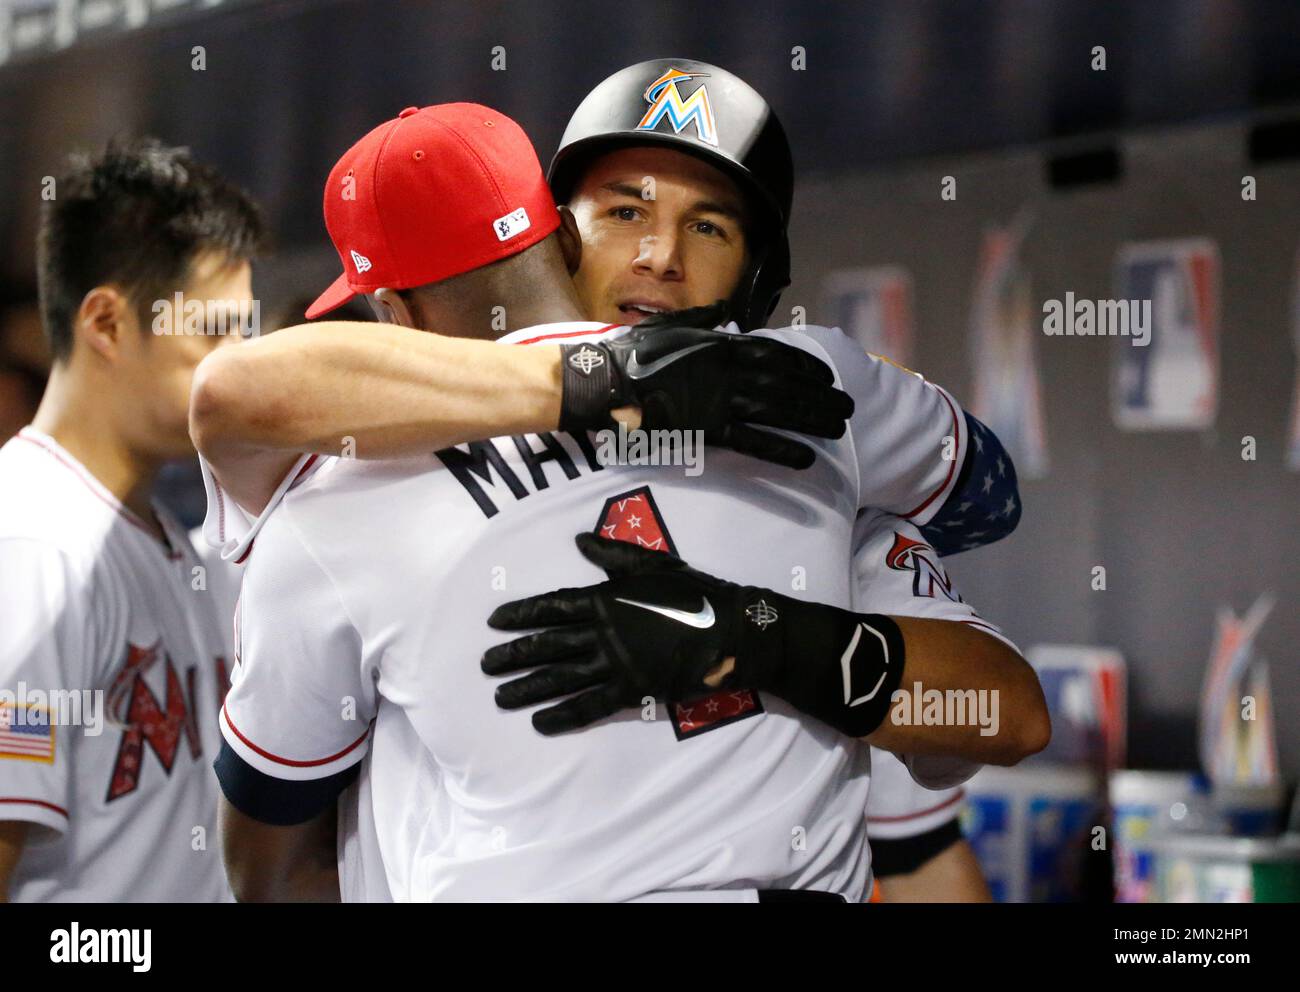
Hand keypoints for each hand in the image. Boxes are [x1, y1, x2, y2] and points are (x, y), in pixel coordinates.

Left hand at [483, 533, 752, 734]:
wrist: (729, 629)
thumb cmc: (692, 592)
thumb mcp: (651, 563)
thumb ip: (612, 555)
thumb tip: (578, 540)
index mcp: (604, 598)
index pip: (551, 606)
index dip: (521, 615)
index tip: (493, 622)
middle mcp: (601, 632)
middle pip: (546, 645)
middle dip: (512, 655)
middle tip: (485, 665)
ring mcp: (614, 663)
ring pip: (560, 678)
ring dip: (527, 688)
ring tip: (500, 697)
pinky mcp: (631, 690)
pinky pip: (589, 706)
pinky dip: (562, 716)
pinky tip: (539, 723)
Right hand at [558, 304, 853, 469]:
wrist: (602, 380)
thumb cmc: (629, 354)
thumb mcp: (669, 326)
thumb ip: (701, 320)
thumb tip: (722, 310)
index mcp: (721, 344)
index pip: (774, 353)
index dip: (804, 366)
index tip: (826, 376)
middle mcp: (729, 368)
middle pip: (786, 382)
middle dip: (820, 394)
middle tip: (849, 406)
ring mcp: (721, 397)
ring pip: (779, 409)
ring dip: (813, 418)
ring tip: (839, 428)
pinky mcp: (708, 426)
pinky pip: (753, 439)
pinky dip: (782, 448)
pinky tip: (806, 458)